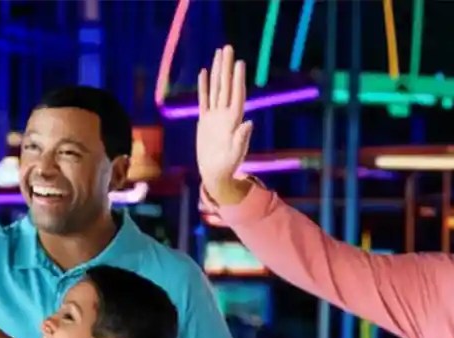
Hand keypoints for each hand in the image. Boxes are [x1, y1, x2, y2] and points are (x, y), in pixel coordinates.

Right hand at [196, 45, 254, 204]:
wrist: (215, 174)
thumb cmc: (227, 167)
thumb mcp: (235, 155)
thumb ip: (241, 139)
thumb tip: (249, 123)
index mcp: (233, 121)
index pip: (236, 95)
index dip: (237, 79)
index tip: (239, 62)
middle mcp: (224, 115)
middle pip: (225, 86)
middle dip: (227, 67)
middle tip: (228, 48)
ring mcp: (214, 117)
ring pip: (215, 89)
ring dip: (217, 71)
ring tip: (218, 54)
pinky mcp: (205, 121)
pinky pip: (204, 100)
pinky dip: (204, 87)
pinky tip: (204, 73)